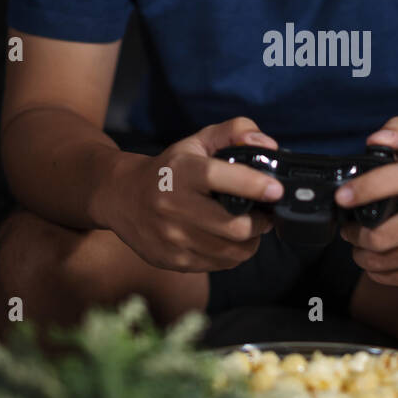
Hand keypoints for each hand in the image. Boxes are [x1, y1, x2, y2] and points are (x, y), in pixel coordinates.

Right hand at [99, 116, 282, 272]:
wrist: (122, 197)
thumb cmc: (170, 169)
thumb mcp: (197, 141)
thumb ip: (234, 132)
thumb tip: (267, 145)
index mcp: (182, 172)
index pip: (220, 177)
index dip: (254, 185)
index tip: (276, 190)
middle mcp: (173, 206)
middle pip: (234, 227)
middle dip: (260, 222)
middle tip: (265, 213)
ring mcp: (172, 237)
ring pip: (232, 251)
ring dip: (250, 241)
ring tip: (248, 227)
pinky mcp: (173, 260)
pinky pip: (219, 264)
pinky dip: (232, 254)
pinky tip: (227, 239)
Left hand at [336, 116, 397, 290]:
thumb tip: (376, 139)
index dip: (366, 187)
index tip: (342, 196)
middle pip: (381, 235)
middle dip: (354, 234)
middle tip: (350, 229)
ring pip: (382, 260)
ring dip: (363, 254)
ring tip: (363, 245)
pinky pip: (392, 277)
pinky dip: (379, 270)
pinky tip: (383, 259)